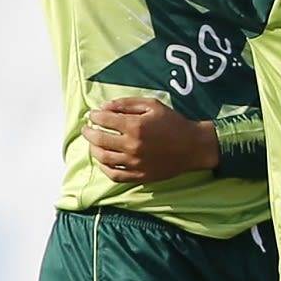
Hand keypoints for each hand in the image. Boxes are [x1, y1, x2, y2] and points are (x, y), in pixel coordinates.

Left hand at [83, 97, 220, 181]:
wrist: (193, 146)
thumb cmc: (174, 123)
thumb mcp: (152, 105)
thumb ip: (127, 104)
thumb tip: (104, 107)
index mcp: (135, 126)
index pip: (104, 120)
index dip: (95, 116)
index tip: (93, 115)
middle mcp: (132, 146)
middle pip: (100, 140)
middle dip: (89, 133)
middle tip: (87, 129)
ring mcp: (135, 163)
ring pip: (104, 158)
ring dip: (93, 150)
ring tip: (93, 144)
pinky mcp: (140, 175)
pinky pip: (115, 175)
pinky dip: (105, 168)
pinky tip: (103, 162)